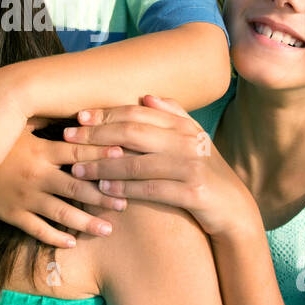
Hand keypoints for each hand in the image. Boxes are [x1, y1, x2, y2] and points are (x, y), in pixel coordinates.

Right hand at [0, 119, 127, 247]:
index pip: (78, 151)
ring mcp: (25, 197)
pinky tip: (72, 242)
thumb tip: (67, 106)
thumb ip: (44, 120)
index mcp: (40, 150)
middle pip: (77, 186)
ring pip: (62, 213)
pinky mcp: (12, 214)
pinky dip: (55, 237)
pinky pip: (37, 229)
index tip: (124, 157)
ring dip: (87, 222)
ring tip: (108, 229)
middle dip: (103, 196)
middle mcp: (36, 175)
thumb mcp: (17, 127)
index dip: (102, 154)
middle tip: (125, 203)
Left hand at [66, 95, 259, 238]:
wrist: (235, 210)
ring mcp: (193, 166)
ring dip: (103, 166)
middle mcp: (189, 141)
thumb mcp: (194, 141)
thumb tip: (147, 95)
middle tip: (68, 138)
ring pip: (138, 162)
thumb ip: (173, 115)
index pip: (138, 112)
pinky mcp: (195, 192)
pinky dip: (124, 189)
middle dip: (96, 135)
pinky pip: (151, 189)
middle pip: (133, 132)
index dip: (106, 113)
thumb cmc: (205, 173)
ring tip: (77, 169)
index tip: (79, 117)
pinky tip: (103, 190)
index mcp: (184, 125)